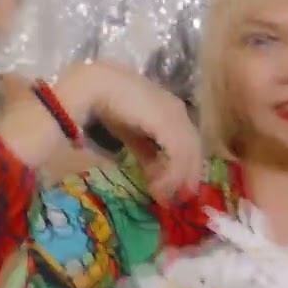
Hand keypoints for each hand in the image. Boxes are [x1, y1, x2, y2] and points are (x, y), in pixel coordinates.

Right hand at [59, 63, 201, 203]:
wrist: (95, 88)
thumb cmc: (108, 106)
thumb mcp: (132, 135)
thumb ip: (146, 152)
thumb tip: (154, 177)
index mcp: (171, 110)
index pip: (187, 141)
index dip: (183, 166)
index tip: (175, 189)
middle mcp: (177, 111)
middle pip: (192, 148)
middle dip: (186, 175)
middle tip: (177, 199)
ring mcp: (175, 115)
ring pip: (188, 152)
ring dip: (177, 178)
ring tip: (164, 197)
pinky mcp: (168, 123)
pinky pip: (178, 153)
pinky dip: (172, 173)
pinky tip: (159, 187)